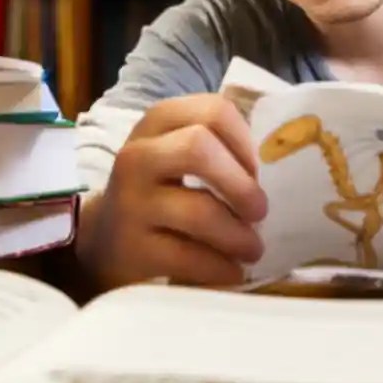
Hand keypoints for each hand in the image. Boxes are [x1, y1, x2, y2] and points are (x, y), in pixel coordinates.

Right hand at [75, 94, 267, 291]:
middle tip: (259, 211)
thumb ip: (218, 150)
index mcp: (157, 123)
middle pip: (199, 148)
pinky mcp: (132, 249)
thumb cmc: (159, 190)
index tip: (257, 171)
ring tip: (253, 249)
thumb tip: (278, 171)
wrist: (104, 236)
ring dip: (238, 235)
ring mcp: (130, 203)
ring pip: (199, 211)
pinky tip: (231, 271)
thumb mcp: (176, 154)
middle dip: (241, 184)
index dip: (245, 141)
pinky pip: (188, 257)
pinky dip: (221, 268)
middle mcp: (138, 156)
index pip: (213, 111)